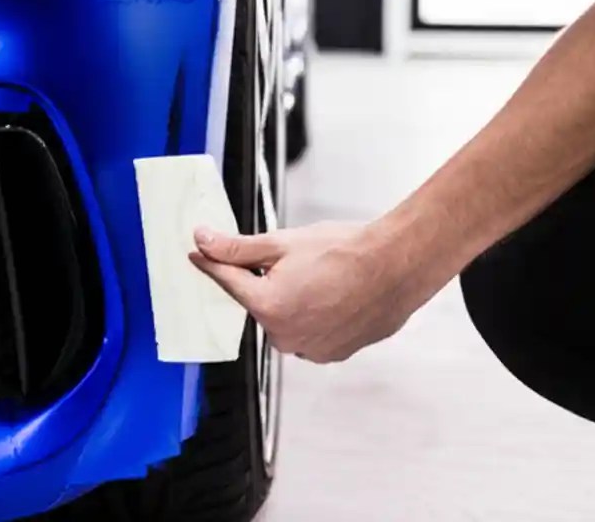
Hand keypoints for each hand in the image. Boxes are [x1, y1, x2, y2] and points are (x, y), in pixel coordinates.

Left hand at [188, 222, 446, 363]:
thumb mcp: (282, 243)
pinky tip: (331, 296)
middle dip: (265, 282)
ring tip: (319, 278)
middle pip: (258, 303)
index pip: (227, 282)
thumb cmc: (345, 252)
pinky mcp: (331, 354)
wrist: (398, 266)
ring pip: (284, 320)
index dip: (210, 263)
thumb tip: (202, 241)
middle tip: (291, 262)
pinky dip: (313, 316)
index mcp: (268, 306)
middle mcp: (285, 336)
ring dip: (290, 301)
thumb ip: (237, 248)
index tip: (197, 253)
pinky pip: (308, 334)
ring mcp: (310, 349)